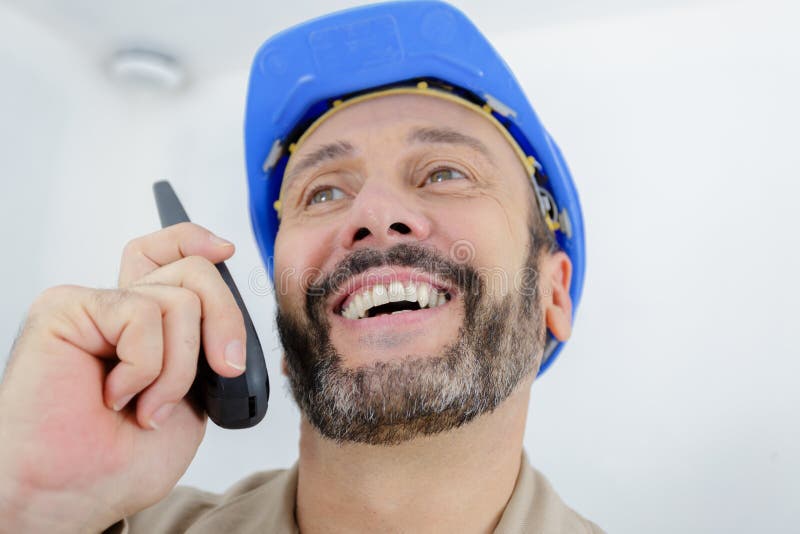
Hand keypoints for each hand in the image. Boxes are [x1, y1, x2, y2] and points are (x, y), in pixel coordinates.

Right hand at [0, 223, 245, 532]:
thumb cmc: (121, 459)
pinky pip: (143, 315)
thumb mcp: (193, 398)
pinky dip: (145, 367)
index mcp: (148, 324)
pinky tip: (115, 396)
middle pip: (193, 271)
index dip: (197, 242)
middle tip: (225, 371)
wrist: (73, 495)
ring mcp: (94, 306)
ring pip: (180, 299)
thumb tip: (230, 313)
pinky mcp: (67, 308)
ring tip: (146, 406)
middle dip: (225, 322)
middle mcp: (121, 309)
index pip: (170, 253)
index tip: (226, 253)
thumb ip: (207, 347)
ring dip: (179, 368)